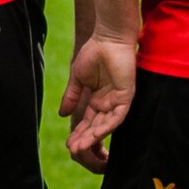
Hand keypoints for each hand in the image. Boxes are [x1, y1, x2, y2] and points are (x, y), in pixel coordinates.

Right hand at [59, 33, 135, 172]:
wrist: (107, 38)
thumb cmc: (93, 53)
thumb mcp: (77, 78)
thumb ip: (71, 96)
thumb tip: (62, 114)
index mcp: (98, 99)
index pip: (88, 121)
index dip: (78, 132)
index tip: (68, 143)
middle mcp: (108, 103)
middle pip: (96, 126)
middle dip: (85, 139)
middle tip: (73, 151)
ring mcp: (118, 100)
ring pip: (107, 125)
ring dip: (94, 137)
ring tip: (82, 147)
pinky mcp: (126, 95)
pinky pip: (118, 115)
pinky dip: (108, 125)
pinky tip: (97, 134)